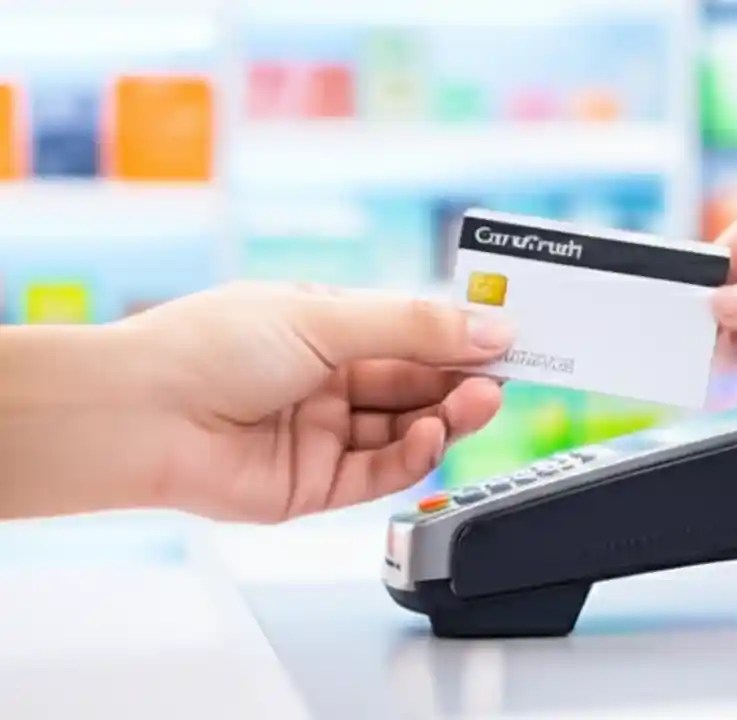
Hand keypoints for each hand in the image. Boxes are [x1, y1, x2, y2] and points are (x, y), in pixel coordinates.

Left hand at [115, 282, 513, 521]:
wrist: (140, 415)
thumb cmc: (211, 347)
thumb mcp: (326, 318)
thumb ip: (414, 328)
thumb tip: (491, 325)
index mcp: (328, 329)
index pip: (412, 332)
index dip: (461, 334)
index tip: (511, 333)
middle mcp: (329, 381)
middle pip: (417, 382)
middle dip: (464, 377)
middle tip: (509, 372)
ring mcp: (323, 433)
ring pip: (406, 428)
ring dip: (448, 415)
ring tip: (483, 401)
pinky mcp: (316, 484)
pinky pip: (380, 471)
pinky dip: (412, 454)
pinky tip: (431, 434)